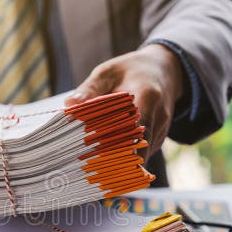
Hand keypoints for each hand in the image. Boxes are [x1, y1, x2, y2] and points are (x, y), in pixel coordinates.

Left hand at [65, 44, 182, 158]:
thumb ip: (90, 89)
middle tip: (85, 161)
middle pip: (134, 148)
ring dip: (116, 157)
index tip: (94, 155)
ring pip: (136, 154)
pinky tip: (104, 152)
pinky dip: (122, 154)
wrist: (162, 70)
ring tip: (91, 157)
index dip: (116, 145)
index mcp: (148, 97)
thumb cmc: (130, 70)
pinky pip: (138, 153)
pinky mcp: (157, 140)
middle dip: (111, 157)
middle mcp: (159, 117)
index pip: (134, 129)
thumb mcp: (108, 72)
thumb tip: (69, 105)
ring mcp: (160, 131)